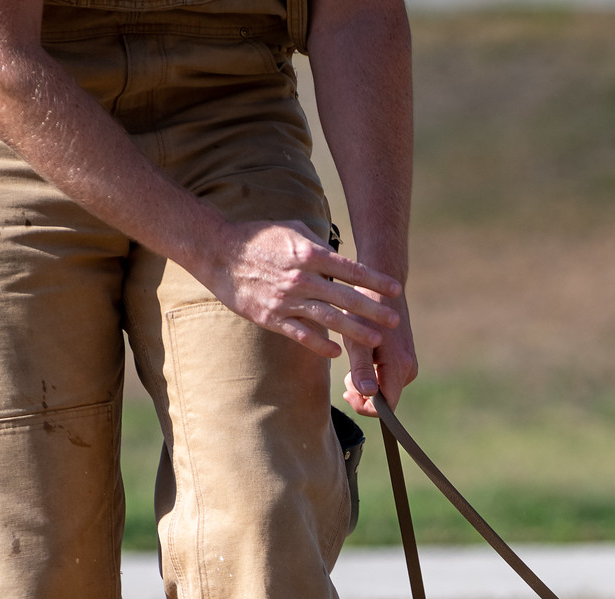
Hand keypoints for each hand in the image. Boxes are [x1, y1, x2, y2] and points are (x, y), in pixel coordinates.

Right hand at [199, 219, 401, 359]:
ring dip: (355, 331)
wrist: (218, 252)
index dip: (376, 281)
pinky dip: (320, 345)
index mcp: (309, 253)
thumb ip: (318, 244)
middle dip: (373, 310)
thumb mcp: (292, 230)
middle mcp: (301, 278)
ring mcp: (286, 300)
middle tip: (395, 320)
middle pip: (345, 297)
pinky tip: (336, 352)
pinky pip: (301, 334)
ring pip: (328, 319)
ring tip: (376, 340)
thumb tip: (341, 257)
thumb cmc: (258, 238)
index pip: (351, 269)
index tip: (396, 290)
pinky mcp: (271, 317)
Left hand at [342, 289, 416, 416]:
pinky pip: (389, 377)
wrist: (382, 283)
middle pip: (386, 399)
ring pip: (386, 389)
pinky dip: (373, 374)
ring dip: (367, 383)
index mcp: (398, 366)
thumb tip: (369, 395)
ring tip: (354, 362)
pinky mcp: (405, 357)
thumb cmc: (363, 309)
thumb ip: (362, 369)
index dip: (366, 408)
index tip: (348, 394)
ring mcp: (409, 363)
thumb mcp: (356, 339)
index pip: (387, 407)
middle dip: (364, 394)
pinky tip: (363, 357)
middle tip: (346, 376)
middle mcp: (409, 368)